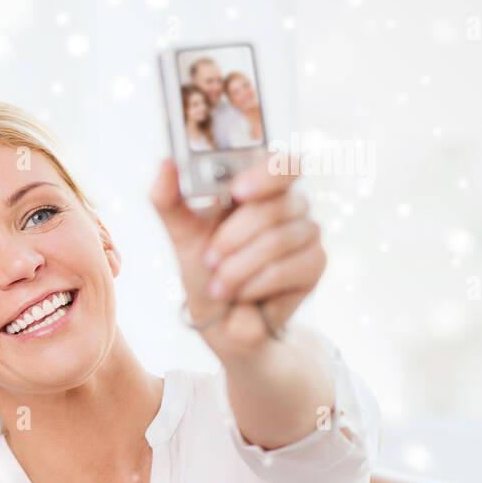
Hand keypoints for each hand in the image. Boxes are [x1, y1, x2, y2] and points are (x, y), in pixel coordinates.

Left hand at [149, 153, 325, 358]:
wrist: (221, 319)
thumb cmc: (205, 269)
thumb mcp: (181, 234)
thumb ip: (168, 198)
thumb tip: (165, 163)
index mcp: (259, 187)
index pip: (282, 162)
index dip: (265, 174)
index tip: (237, 192)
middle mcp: (289, 204)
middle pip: (275, 206)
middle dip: (233, 238)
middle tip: (210, 259)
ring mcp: (307, 232)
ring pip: (278, 240)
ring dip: (239, 267)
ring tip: (220, 283)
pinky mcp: (316, 263)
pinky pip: (288, 267)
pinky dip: (254, 284)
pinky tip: (241, 293)